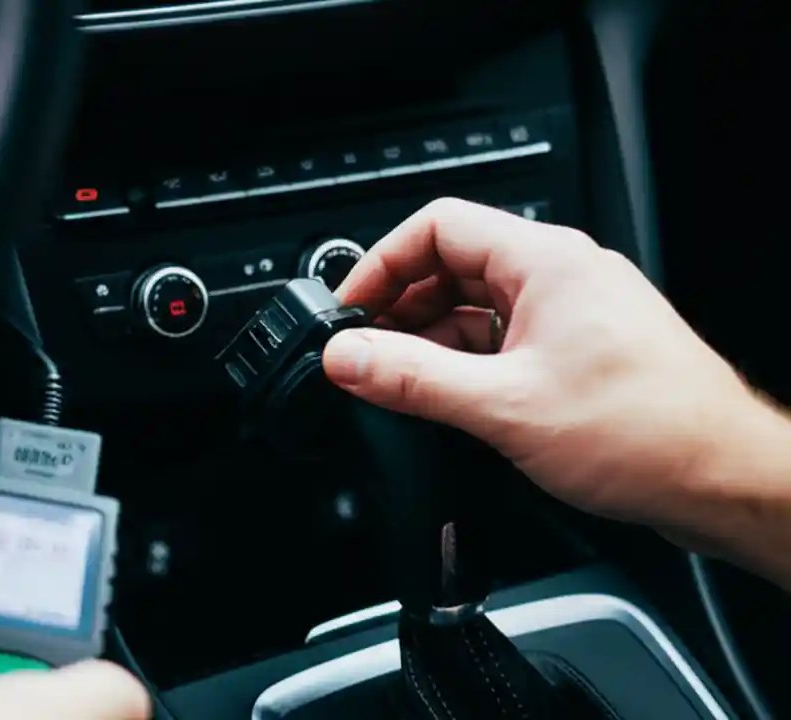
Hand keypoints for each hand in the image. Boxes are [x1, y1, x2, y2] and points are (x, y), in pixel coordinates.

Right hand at [322, 198, 783, 534]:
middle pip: (452, 265)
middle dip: (400, 306)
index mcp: (545, 262)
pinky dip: (465, 363)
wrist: (723, 479)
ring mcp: (571, 312)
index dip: (381, 264)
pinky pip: (502, 339)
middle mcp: (559, 276)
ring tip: (398, 383)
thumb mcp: (504, 405)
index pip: (437, 226)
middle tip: (363, 353)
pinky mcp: (577, 350)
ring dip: (430, 340)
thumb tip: (348, 357)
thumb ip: (412, 379)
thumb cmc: (649, 432)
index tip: (350, 310)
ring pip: (476, 306)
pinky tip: (446, 399)